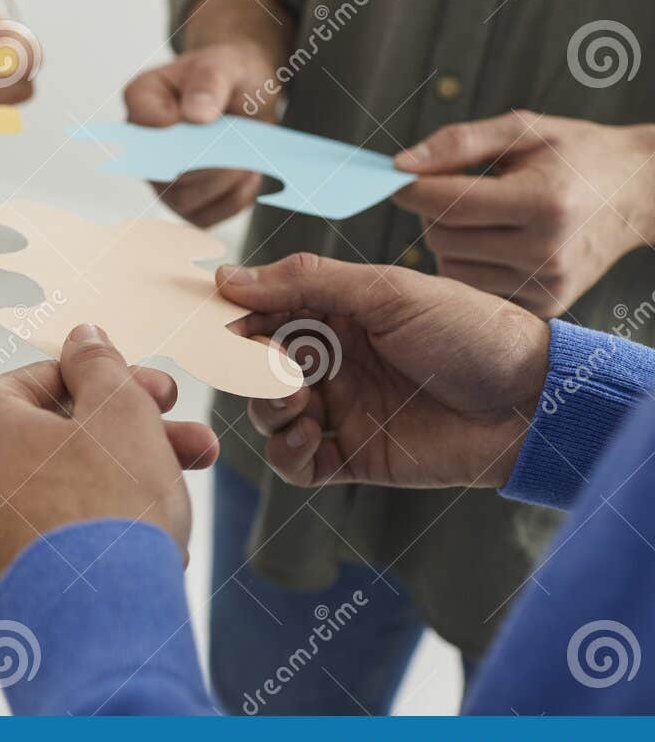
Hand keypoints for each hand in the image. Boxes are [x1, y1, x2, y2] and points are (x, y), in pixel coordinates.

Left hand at [0, 326, 217, 649]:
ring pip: (42, 510)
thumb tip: (82, 338)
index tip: (166, 397)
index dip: (117, 385)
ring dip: (106, 502)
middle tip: (193, 450)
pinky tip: (126, 566)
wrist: (95, 635)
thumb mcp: (118, 412)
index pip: (45, 383)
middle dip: (125, 445)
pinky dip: (72, 563)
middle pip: (47, 449)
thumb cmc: (106, 508)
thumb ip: (99, 365)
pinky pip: (30, 570)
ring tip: (173, 519)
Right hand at [122, 40, 282, 226]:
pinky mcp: (184, 201)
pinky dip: (233, 200)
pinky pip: (204, 217)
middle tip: (242, 141)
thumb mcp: (227, 64)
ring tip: (247, 159)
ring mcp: (160, 177)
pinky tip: (248, 176)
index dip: (174, 125)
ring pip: (185, 199)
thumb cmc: (230, 75)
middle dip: (211, 160)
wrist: (246, 95)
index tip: (205, 117)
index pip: (143, 119)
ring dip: (225, 182)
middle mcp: (143, 143)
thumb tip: (196, 116)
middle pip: (165, 168)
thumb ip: (210, 82)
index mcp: (143, 97)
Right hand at [217, 253, 550, 488]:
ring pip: (267, 413)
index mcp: (336, 313)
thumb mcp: (387, 291)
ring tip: (298, 395)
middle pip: (254, 364)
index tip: (209, 319)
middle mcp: (331, 361)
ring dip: (267, 404)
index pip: (263, 310)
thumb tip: (227, 277)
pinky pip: (295, 464)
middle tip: (267, 362)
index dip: (232, 315)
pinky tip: (309, 433)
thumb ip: (305, 282)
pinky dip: (286, 452)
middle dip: (247, 364)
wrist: (532, 403)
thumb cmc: (471, 332)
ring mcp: (340, 410)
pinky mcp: (353, 457)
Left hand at [392, 111, 654, 316]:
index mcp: (543, 202)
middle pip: (441, 238)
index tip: (401, 178)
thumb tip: (400, 165)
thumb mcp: (524, 129)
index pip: (447, 204)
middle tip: (452, 189)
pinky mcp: (546, 304)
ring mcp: (548, 283)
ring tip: (480, 214)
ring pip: (449, 267)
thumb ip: (459, 142)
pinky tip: (496, 240)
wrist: (641, 192)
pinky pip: (474, 287)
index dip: (411, 190)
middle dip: (431, 211)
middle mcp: (547, 250)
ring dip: (448, 239)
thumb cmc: (576, 154)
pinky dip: (470, 263)